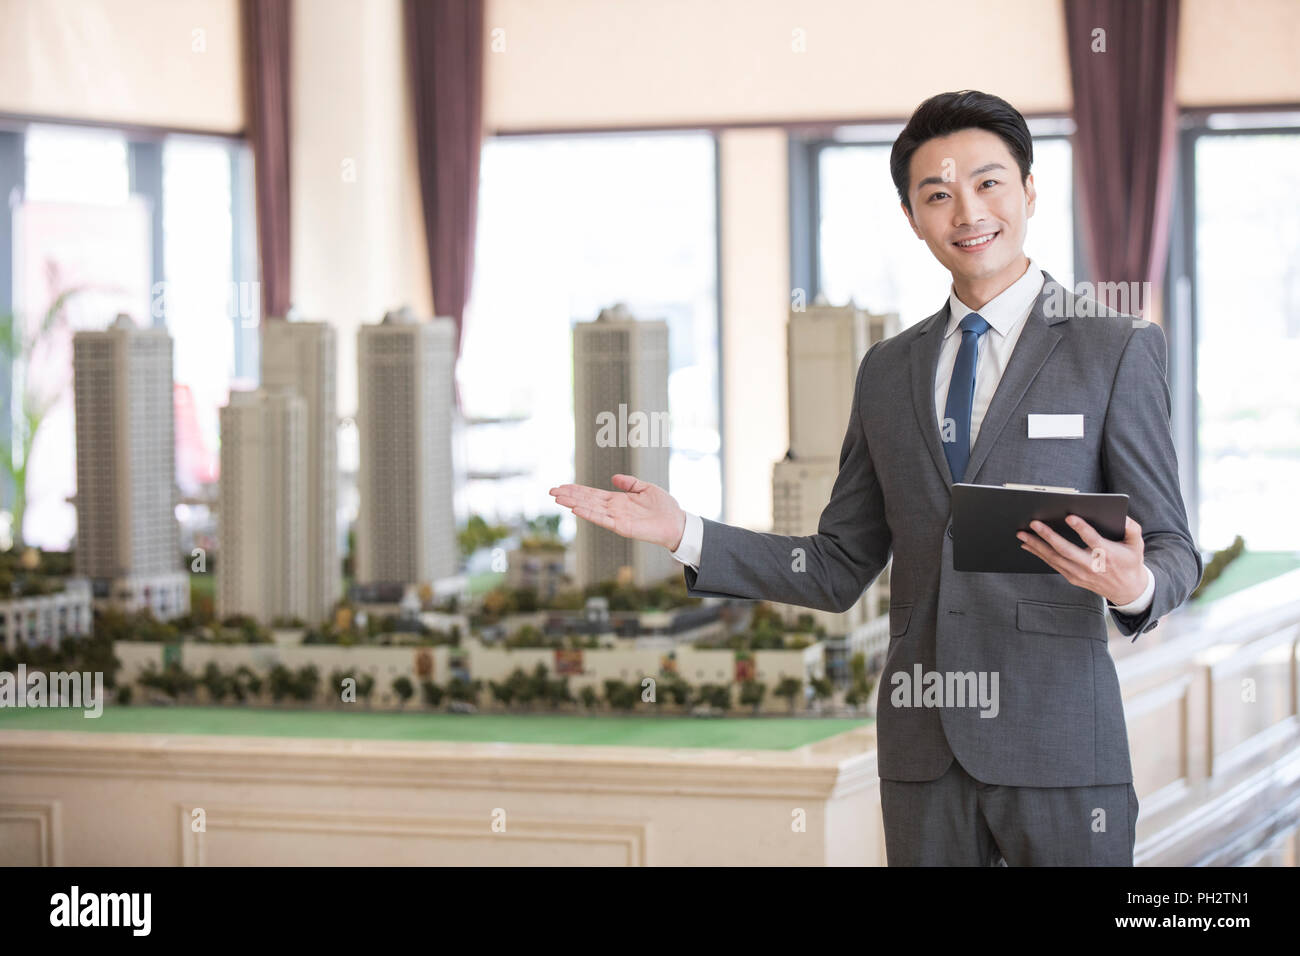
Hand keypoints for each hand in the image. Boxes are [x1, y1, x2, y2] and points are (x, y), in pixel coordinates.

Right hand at [548, 474, 687, 550]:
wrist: (677, 522)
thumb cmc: (664, 507)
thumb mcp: (646, 488)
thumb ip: (629, 483)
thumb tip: (614, 477)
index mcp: (618, 500)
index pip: (593, 494)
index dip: (577, 490)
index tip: (562, 486)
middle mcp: (614, 509)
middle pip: (587, 500)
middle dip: (569, 496)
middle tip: (551, 491)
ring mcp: (616, 518)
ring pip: (590, 509)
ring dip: (574, 503)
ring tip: (558, 498)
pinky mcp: (622, 527)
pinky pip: (602, 519)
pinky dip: (589, 514)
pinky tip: (576, 509)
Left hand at [1017, 514, 1146, 604]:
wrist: (1128, 590)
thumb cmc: (1130, 561)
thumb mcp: (1137, 544)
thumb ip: (1131, 528)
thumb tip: (1122, 514)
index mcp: (1107, 554)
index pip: (1093, 540)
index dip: (1081, 528)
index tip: (1069, 516)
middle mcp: (1091, 565)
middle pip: (1066, 550)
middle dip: (1048, 536)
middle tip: (1034, 523)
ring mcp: (1080, 574)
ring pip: (1055, 558)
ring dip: (1036, 546)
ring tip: (1022, 533)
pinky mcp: (1073, 578)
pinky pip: (1053, 565)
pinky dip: (1039, 554)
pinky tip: (1028, 545)